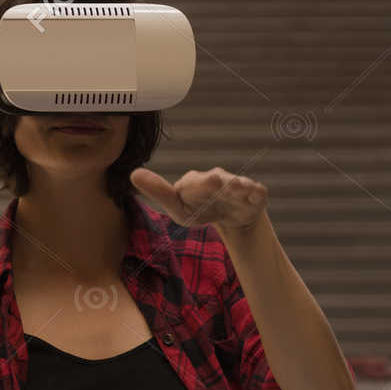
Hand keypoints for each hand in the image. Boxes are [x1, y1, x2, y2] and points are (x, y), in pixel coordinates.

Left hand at [131, 166, 267, 234]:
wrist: (229, 216)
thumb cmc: (199, 209)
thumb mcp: (178, 206)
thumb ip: (159, 191)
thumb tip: (133, 173)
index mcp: (195, 182)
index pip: (193, 184)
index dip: (197, 185)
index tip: (205, 181)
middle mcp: (217, 179)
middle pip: (218, 181)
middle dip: (218, 182)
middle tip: (216, 180)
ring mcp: (237, 186)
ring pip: (238, 184)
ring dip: (239, 186)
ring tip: (240, 187)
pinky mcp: (253, 195)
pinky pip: (256, 192)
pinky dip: (256, 193)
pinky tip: (257, 194)